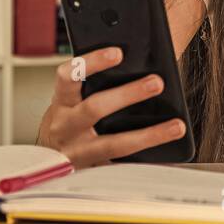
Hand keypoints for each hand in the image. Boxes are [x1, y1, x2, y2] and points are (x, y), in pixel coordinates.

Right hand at [36, 46, 187, 168]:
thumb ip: (92, 84)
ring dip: (148, 135)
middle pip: (95, 108)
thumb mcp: (70, 100)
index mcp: (61, 101)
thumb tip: (136, 63)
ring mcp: (77, 152)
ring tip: (176, 126)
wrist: (47, 159)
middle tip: (157, 82)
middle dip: (128, 94)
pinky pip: (121, 166)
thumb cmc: (67, 120)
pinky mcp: (92, 170)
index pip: (69, 76)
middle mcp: (65, 126)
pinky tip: (168, 151)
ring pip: (114, 144)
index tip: (118, 52)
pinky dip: (146, 159)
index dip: (92, 63)